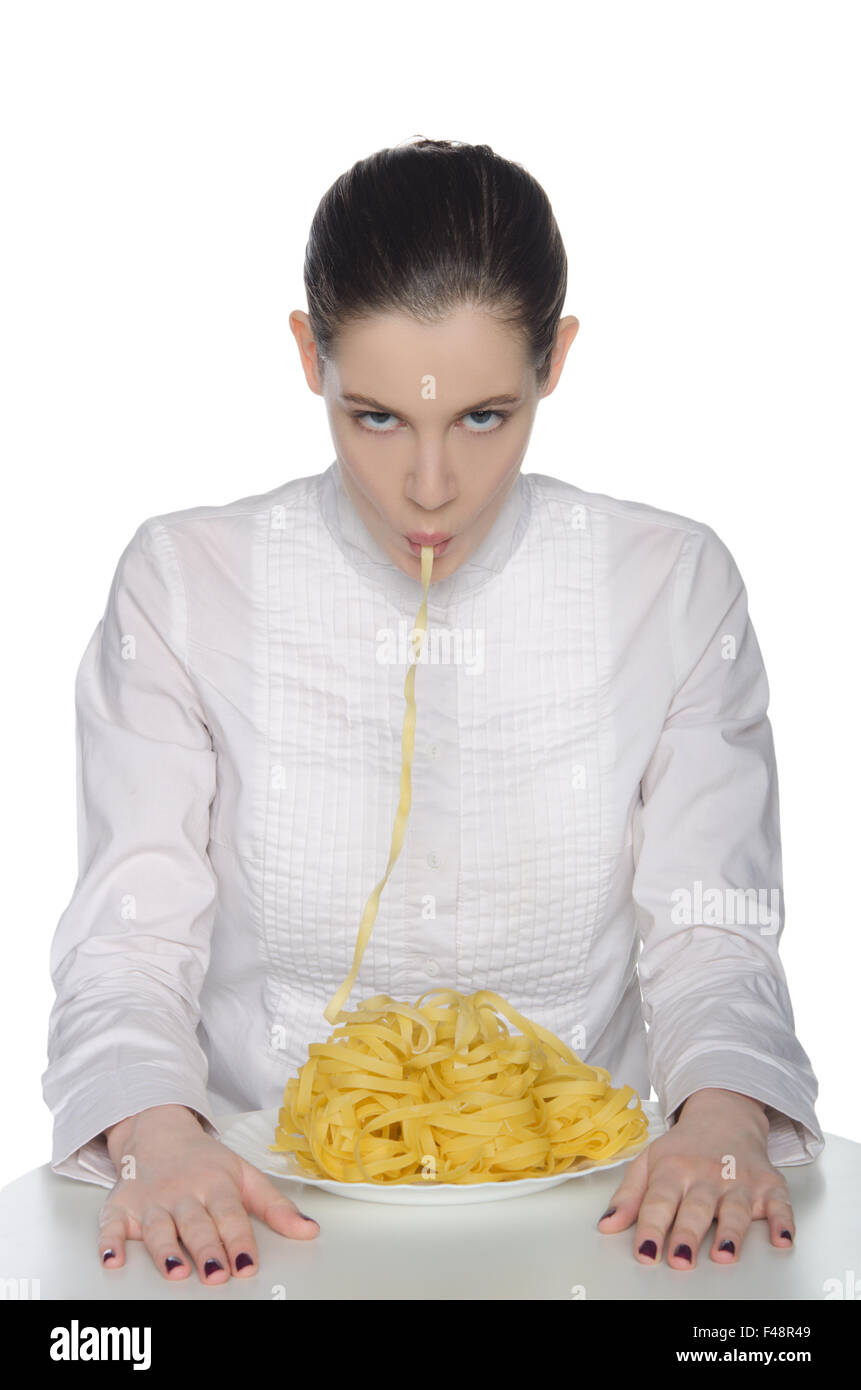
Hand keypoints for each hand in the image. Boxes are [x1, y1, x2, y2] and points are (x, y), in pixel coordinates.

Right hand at [98, 1104, 318, 1282]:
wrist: (157, 1130)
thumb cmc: (204, 1161)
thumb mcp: (243, 1174)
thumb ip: (275, 1206)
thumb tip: (309, 1230)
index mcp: (214, 1183)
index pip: (229, 1214)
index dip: (238, 1240)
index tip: (247, 1264)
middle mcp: (182, 1192)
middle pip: (195, 1224)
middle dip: (206, 1249)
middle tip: (216, 1273)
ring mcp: (150, 1201)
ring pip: (157, 1228)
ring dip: (164, 1251)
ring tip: (176, 1271)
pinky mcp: (120, 1207)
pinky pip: (110, 1226)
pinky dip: (109, 1244)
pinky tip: (112, 1261)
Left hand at [596, 1088, 794, 1267]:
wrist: (725, 1113)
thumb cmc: (684, 1147)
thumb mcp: (650, 1161)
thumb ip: (629, 1196)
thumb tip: (607, 1225)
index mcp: (673, 1169)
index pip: (659, 1202)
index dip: (651, 1228)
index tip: (645, 1253)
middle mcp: (706, 1175)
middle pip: (696, 1207)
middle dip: (688, 1234)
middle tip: (680, 1259)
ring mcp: (739, 1180)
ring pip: (735, 1208)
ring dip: (731, 1232)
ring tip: (724, 1254)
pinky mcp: (768, 1185)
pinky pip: (779, 1204)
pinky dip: (783, 1222)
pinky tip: (782, 1239)